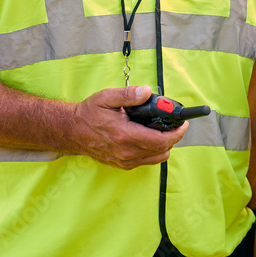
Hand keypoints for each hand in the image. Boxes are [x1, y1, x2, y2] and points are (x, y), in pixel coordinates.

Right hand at [70, 85, 185, 168]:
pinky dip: (153, 151)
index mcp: (125, 135)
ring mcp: (125, 160)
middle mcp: (127, 152)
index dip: (177, 132)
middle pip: (163, 150)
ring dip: (165, 145)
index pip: (162, 140)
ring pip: (157, 158)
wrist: (72, 130)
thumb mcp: (107, 97)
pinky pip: (146, 161)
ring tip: (162, 129)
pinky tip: (149, 137)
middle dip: (173, 136)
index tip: (183, 123)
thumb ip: (128, 94)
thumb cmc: (89, 113)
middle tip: (175, 124)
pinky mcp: (122, 164)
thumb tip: (147, 92)